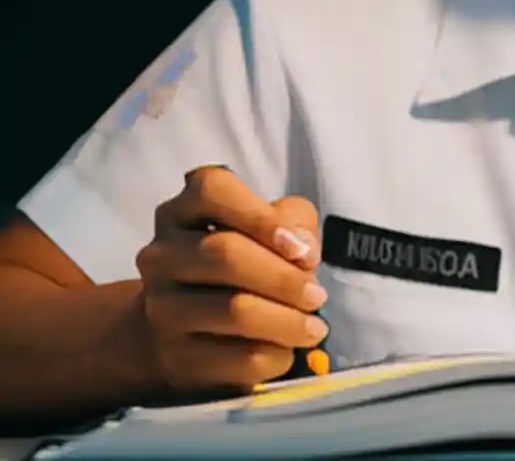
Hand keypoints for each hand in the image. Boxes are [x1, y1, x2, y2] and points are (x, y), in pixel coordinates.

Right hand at [134, 166, 328, 394]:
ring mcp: (162, 307)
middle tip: (318, 296)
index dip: (261, 216)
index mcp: (182, 211)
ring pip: (234, 310)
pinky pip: (238, 357)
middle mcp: (162, 255)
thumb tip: (304, 249)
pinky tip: (287, 350)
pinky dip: (275, 355)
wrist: (179, 331)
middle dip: (283, 277)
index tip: (302, 248)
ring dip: (288, 321)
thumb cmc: (238, 266)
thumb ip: (293, 222)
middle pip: (225, 253)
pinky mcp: (176, 357)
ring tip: (315, 328)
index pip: (212, 192)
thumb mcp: (267, 228)